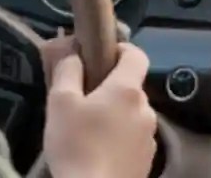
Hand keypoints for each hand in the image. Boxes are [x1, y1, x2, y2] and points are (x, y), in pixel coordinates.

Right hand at [40, 32, 157, 177]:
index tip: (100, 55)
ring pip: (132, 113)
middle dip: (110, 87)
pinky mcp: (147, 160)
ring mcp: (150, 137)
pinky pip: (133, 137)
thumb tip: (74, 54)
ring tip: (88, 130)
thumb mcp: (60, 102)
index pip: (137, 54)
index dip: (120, 49)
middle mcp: (146, 110)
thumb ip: (67, 71)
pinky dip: (120, 137)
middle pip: (131, 87)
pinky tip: (99, 151)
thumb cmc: (76, 146)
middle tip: (83, 98)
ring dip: (115, 114)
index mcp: (127, 90)